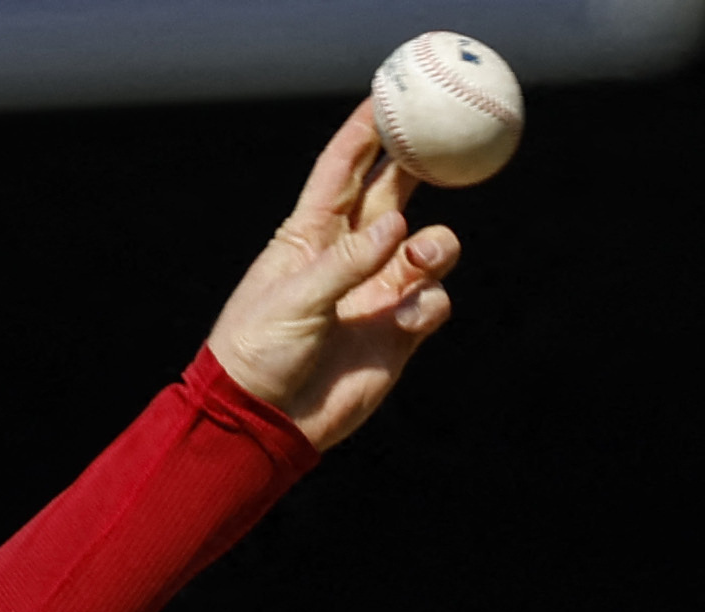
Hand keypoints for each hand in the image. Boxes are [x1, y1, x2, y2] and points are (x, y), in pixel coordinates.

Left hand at [204, 103, 461, 452]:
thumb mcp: (293, 300)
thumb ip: (346, 263)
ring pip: (427, 246)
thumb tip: (397, 225)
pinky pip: (433, 302)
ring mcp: (376, 293)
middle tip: (446, 145)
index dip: (366, 131)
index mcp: (310, 234)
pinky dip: (431, 302)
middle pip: (394, 193)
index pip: (342, 168)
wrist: (265, 423)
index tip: (389, 95)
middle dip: (420, 167)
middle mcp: (349, 256)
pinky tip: (411, 317)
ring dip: (436, 243)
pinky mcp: (397, 334)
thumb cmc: (258, 353)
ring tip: (423, 255)